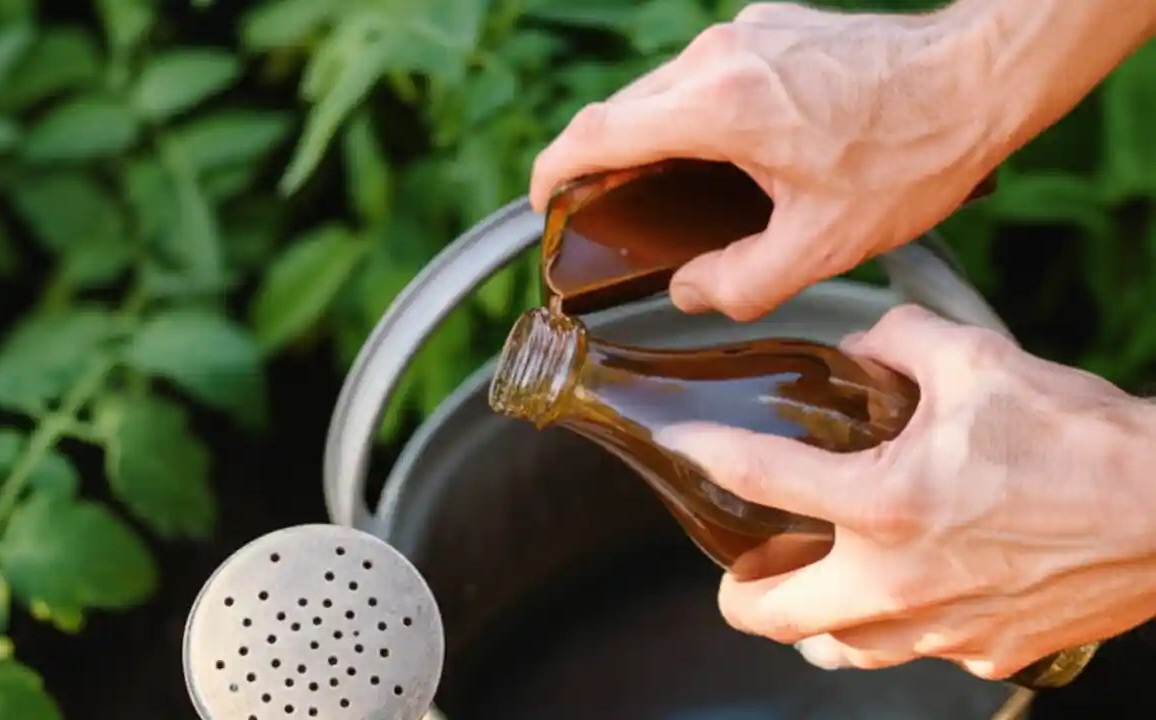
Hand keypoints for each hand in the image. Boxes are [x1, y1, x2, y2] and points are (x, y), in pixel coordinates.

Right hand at [529, 2, 1010, 320]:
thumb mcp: (822, 246)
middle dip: (600, 161)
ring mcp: (745, 29)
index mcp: (718, 107)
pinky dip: (693, 110)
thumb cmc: (911, 155)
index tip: (543, 205)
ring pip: (661, 88)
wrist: (979, 78)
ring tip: (669, 189)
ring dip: (650, 136)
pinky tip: (730, 150)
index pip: (595, 134)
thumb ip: (739, 284)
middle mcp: (719, 54)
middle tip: (606, 213)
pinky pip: (704, 68)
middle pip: (622, 110)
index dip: (552, 174)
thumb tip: (690, 292)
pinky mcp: (770, 22)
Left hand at [655, 304, 1155, 679]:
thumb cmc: (1081, 438)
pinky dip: (896, 625)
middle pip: (772, 615)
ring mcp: (941, 631)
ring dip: (814, 616)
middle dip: (740, 592)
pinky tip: (910, 589)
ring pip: (840, 648)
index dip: (705, 453)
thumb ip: (899, 341)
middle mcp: (898, 583)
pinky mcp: (987, 654)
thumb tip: (862, 343)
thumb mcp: (979, 361)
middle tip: (743, 564)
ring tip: (817, 579)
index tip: (683, 444)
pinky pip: (915, 651)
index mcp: (884, 504)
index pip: (759, 478)